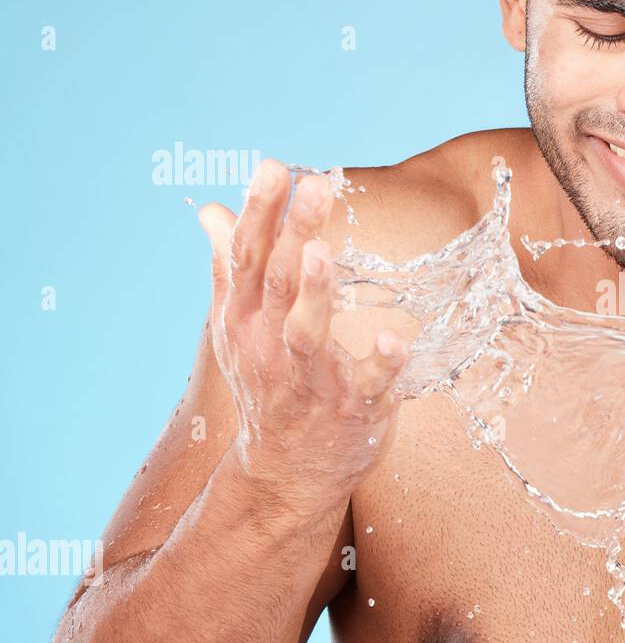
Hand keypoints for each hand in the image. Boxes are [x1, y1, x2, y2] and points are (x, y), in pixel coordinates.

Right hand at [198, 158, 408, 513]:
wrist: (284, 475)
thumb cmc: (268, 388)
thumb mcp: (239, 329)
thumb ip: (229, 267)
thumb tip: (210, 210)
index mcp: (245, 321)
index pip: (247, 258)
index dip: (260, 212)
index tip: (274, 166)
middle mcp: (269, 347)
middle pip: (279, 284)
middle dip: (294, 232)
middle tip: (314, 184)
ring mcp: (309, 380)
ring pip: (306, 334)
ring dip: (315, 293)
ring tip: (322, 251)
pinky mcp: (351, 409)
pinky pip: (366, 385)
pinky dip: (380, 363)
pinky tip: (395, 338)